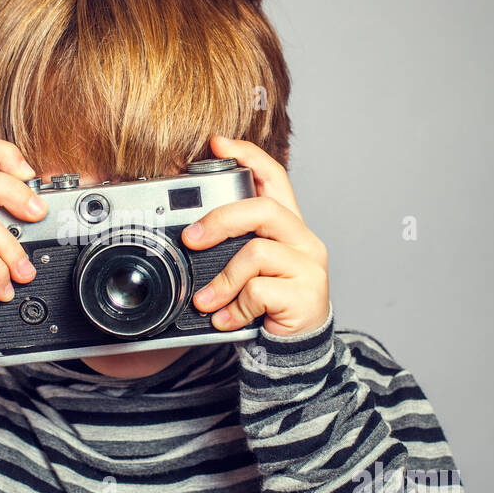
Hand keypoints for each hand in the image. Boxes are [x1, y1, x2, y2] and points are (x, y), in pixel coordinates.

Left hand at [181, 135, 329, 337]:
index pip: (275, 178)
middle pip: (264, 209)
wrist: (295, 350)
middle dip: (220, 219)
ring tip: (205, 302)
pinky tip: (227, 320)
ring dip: (222, 280)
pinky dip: (235, 308)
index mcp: (288, 226)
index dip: (249, 155)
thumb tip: (185, 232)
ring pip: (256, 253)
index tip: (218, 143)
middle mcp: (303, 240)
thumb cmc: (266, 303)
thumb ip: (230, 246)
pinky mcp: (305, 295)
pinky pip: (258, 291)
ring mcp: (308, 266)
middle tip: (190, 239)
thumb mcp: (247, 268)